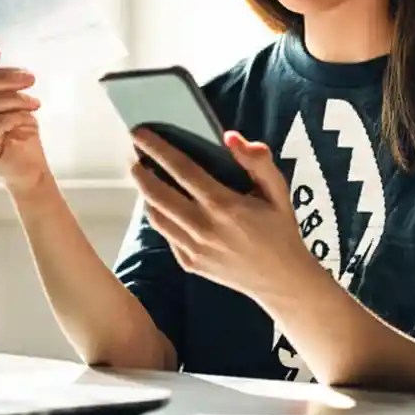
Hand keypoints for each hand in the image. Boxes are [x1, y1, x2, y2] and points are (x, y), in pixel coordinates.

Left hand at [129, 128, 316, 299]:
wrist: (281, 281)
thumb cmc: (280, 230)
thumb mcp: (278, 192)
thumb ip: (257, 161)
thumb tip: (230, 137)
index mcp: (224, 205)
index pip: (182, 169)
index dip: (158, 149)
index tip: (140, 133)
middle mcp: (203, 227)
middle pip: (158, 193)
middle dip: (140, 170)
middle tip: (133, 153)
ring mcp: (193, 248)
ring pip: (156, 215)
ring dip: (144, 193)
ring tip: (141, 174)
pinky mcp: (189, 263)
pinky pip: (165, 234)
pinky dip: (157, 215)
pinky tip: (158, 203)